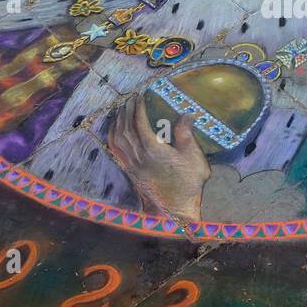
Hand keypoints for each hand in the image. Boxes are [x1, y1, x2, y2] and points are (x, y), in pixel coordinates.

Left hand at [107, 95, 209, 223]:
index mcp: (153, 150)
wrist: (175, 210)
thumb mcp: (194, 158)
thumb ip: (187, 135)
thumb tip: (186, 115)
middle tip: (130, 98)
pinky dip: (112, 137)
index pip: (140, 123)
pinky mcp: (130, 171)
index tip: (139, 96)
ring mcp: (132, 165)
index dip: (138, 108)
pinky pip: (115, 150)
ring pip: (118, 138)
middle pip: (126, 128)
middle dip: (126, 110)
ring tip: (121, 109)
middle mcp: (139, 156)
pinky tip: (114, 129)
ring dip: (118, 121)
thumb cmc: (188, 184)